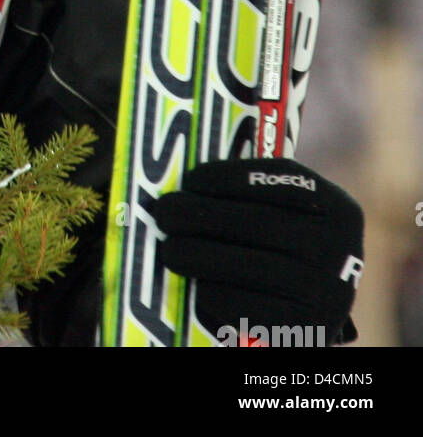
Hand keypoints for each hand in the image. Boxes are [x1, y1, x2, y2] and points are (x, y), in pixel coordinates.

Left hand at [150, 158, 363, 343]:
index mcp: (338, 208)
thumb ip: (251, 195)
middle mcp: (342, 248)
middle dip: (201, 214)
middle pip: (258, 223)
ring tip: (169, 249)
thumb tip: (187, 180)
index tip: (190, 179)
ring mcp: (330, 292)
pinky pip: (251, 307)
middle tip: (164, 212)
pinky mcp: (308, 329)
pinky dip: (217, 293)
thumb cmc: (284, 251)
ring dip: (198, 254)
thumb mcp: (286, 215)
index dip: (229, 176)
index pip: (280, 179)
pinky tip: (197, 285)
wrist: (313, 313)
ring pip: (250, 265)